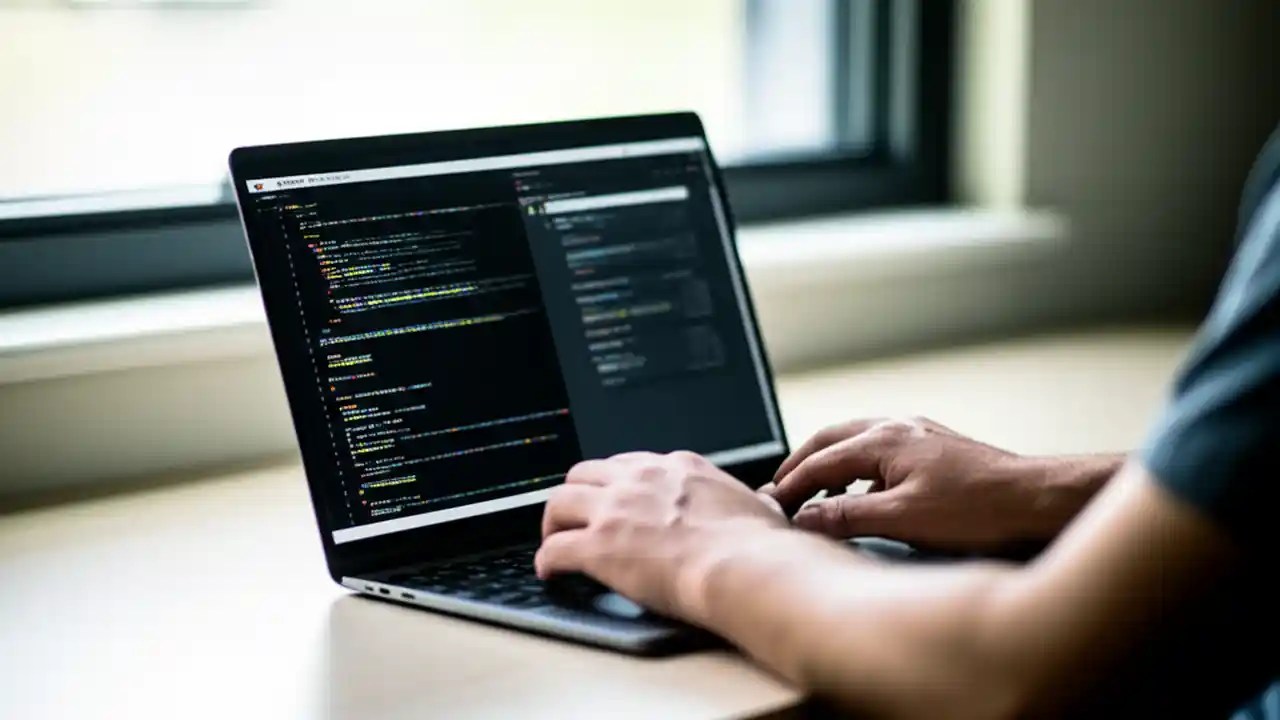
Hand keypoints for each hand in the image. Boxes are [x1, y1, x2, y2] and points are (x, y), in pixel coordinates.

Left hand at [537, 451, 789, 619]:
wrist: (746, 568)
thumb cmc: (760, 545)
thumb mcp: (758, 505)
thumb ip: (749, 501)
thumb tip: (761, 506)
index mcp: (677, 467)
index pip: (630, 463)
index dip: (616, 484)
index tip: (614, 499)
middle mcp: (641, 479)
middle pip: (585, 473)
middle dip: (576, 495)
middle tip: (576, 517)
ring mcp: (616, 511)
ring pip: (559, 502)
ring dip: (554, 522)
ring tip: (555, 539)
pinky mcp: (599, 547)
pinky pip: (555, 548)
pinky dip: (548, 560)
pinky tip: (550, 572)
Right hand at [768, 417, 1118, 551]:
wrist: (1038, 499)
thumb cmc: (980, 508)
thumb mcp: (904, 520)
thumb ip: (848, 517)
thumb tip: (805, 518)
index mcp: (883, 440)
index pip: (819, 463)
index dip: (789, 487)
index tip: (768, 508)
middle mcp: (897, 427)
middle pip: (830, 439)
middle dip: (799, 463)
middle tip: (777, 489)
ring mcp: (918, 433)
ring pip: (855, 438)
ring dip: (826, 460)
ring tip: (809, 486)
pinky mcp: (935, 446)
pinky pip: (879, 446)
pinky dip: (855, 463)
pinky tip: (860, 487)